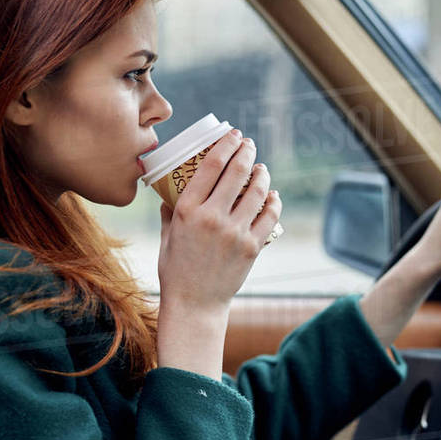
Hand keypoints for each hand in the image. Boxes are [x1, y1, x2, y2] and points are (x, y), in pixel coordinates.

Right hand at [156, 129, 282, 314]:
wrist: (195, 303)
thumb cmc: (176, 270)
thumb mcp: (167, 237)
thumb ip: (169, 212)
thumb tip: (169, 193)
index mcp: (187, 210)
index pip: (210, 166)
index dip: (225, 145)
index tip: (232, 135)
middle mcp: (212, 218)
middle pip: (237, 172)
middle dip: (246, 152)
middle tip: (249, 144)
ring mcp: (234, 233)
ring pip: (258, 191)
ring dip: (263, 174)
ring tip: (262, 169)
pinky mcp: (252, 247)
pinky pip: (270, 217)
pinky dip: (274, 202)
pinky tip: (273, 195)